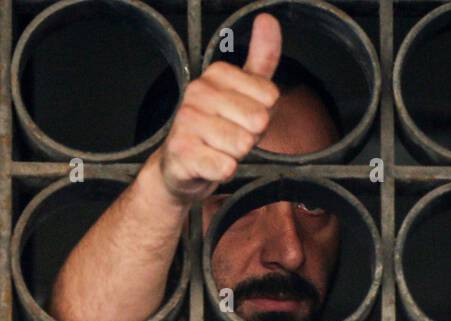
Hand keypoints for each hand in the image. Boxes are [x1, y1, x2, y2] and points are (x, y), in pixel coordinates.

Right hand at [154, 13, 281, 206]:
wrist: (180, 165)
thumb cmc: (218, 127)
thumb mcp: (244, 91)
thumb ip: (261, 58)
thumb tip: (268, 20)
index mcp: (216, 74)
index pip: (270, 96)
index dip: (264, 113)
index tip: (243, 116)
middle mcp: (198, 92)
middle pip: (258, 120)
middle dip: (252, 136)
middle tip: (232, 136)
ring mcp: (186, 121)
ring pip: (243, 144)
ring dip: (237, 155)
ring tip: (220, 149)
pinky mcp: (182, 152)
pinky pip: (224, 166)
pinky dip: (224, 170)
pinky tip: (212, 164)